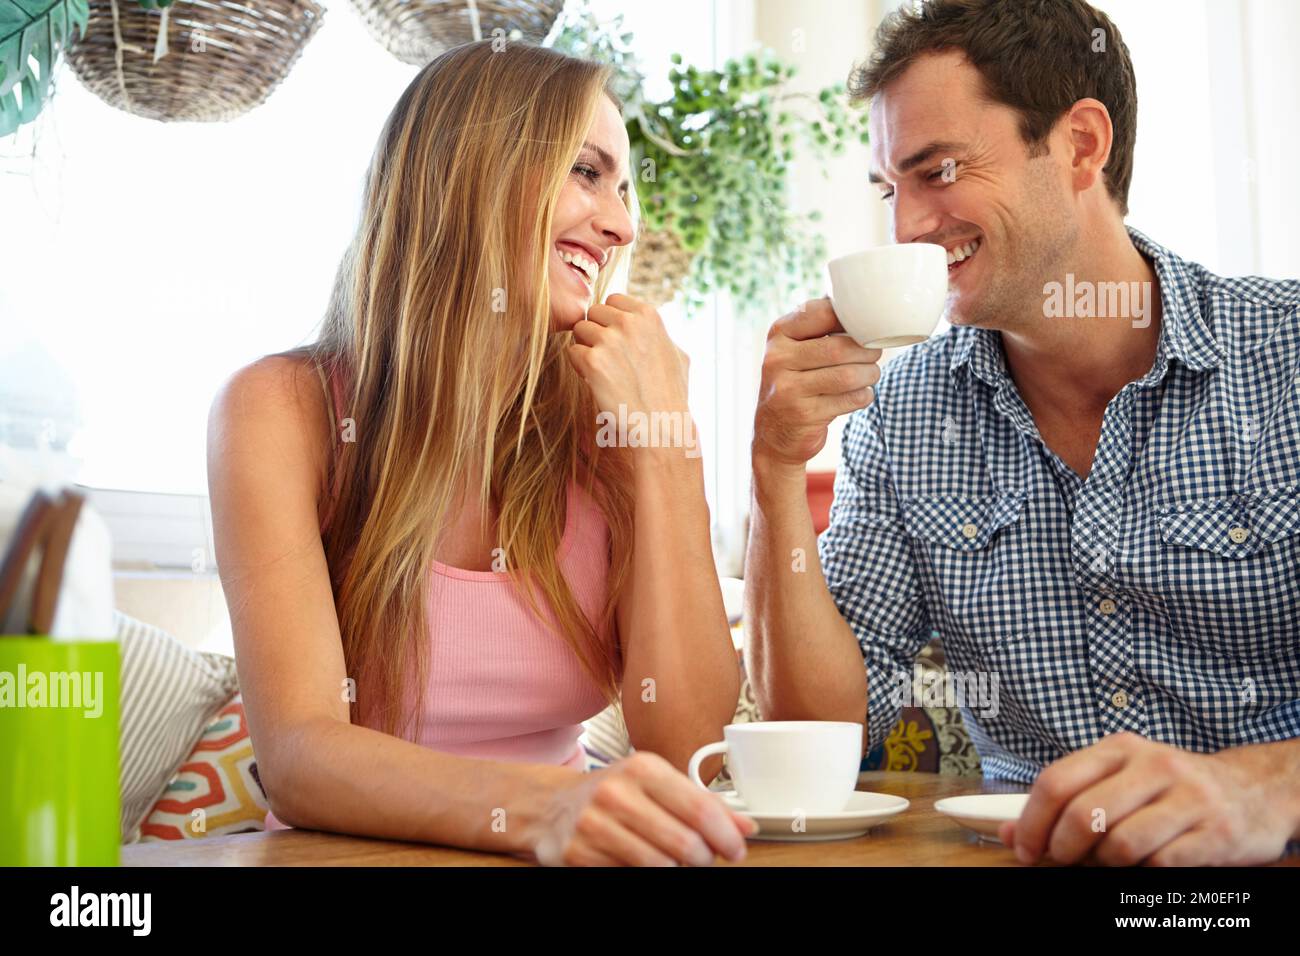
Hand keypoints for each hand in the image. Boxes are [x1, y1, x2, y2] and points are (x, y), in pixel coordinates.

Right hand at [529, 752, 757, 865]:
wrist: (552, 806)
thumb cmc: (612, 794)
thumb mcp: (656, 785)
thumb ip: (702, 803)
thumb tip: (746, 826)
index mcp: (643, 768)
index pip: (700, 809)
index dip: (726, 836)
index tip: (736, 850)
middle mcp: (617, 793)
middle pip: (685, 844)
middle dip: (703, 858)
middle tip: (703, 858)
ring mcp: (595, 825)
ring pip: (660, 867)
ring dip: (677, 870)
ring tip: (674, 861)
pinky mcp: (579, 854)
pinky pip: (630, 875)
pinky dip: (646, 874)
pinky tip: (645, 862)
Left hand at [566, 293, 689, 418]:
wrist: (661, 425)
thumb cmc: (671, 394)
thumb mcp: (678, 354)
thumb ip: (659, 334)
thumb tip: (647, 326)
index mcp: (648, 315)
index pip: (613, 300)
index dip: (611, 320)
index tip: (619, 341)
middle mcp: (628, 323)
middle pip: (593, 313)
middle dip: (597, 332)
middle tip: (609, 358)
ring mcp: (609, 341)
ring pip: (579, 330)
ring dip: (587, 349)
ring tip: (604, 370)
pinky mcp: (593, 363)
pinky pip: (573, 352)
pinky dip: (580, 367)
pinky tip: (596, 380)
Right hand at [753, 298, 881, 471]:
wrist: (773, 433)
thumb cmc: (795, 381)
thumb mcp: (794, 349)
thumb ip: (819, 325)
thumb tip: (858, 298)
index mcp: (779, 334)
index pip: (822, 313)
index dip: (852, 318)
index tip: (865, 327)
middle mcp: (778, 359)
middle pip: (840, 348)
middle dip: (867, 351)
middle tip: (874, 354)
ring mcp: (788, 389)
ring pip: (848, 375)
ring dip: (869, 374)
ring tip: (870, 374)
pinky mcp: (804, 415)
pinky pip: (850, 400)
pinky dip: (863, 395)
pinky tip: (859, 394)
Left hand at [999, 732, 1296, 865]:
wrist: (1253, 790)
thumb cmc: (1171, 787)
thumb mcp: (1120, 778)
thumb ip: (1067, 799)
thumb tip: (1007, 829)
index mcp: (1120, 748)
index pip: (1057, 782)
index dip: (1031, 822)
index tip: (1023, 848)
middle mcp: (1154, 766)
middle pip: (1083, 815)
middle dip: (1062, 849)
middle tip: (1061, 861)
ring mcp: (1188, 798)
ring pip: (1120, 844)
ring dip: (1103, 865)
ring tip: (1106, 863)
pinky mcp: (1216, 833)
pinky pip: (1160, 864)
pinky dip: (1142, 873)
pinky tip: (1144, 866)